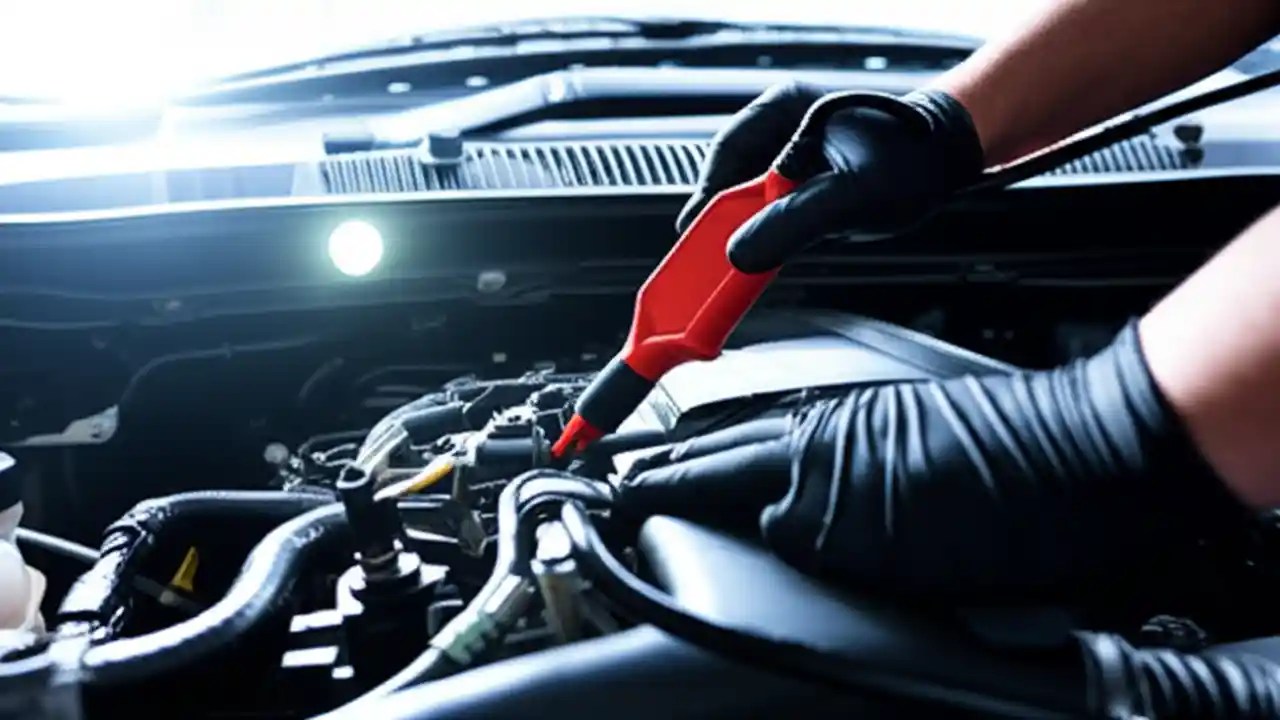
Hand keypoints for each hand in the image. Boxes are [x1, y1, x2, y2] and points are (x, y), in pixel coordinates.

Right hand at [618, 322, 1243, 596]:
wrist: (1087, 462)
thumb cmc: (1003, 495)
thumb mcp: (878, 532)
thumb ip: (794, 522)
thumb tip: (745, 515)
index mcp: (809, 448)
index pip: (698, 470)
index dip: (645, 484)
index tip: (600, 489)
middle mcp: (823, 424)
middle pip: (717, 447)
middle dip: (661, 467)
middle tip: (618, 482)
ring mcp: (854, 423)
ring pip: (753, 441)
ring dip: (705, 460)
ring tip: (669, 476)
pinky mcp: (885, 430)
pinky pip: (796, 441)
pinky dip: (759, 457)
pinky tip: (761, 473)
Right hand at [679, 82, 986, 272]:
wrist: (946, 162)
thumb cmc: (912, 161)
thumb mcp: (852, 196)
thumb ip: (794, 224)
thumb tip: (741, 254)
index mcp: (783, 109)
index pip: (724, 157)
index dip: (705, 203)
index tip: (693, 239)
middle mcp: (778, 127)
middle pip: (728, 181)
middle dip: (724, 222)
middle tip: (713, 260)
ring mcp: (786, 153)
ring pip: (744, 199)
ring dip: (744, 231)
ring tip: (742, 259)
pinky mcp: (797, 180)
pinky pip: (764, 209)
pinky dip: (762, 234)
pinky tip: (767, 253)